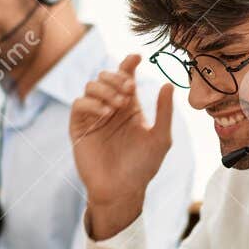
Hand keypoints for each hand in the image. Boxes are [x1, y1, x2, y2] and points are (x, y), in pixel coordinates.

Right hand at [69, 55, 175, 240]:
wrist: (122, 191)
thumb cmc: (143, 167)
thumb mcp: (160, 138)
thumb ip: (165, 112)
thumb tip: (169, 84)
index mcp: (129, 107)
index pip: (126, 76)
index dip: (128, 63)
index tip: (137, 57)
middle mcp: (110, 108)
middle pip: (105, 76)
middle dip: (117, 77)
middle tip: (129, 89)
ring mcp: (93, 117)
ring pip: (91, 86)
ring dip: (105, 89)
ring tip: (118, 105)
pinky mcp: (79, 128)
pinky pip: (79, 105)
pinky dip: (91, 103)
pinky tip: (105, 112)